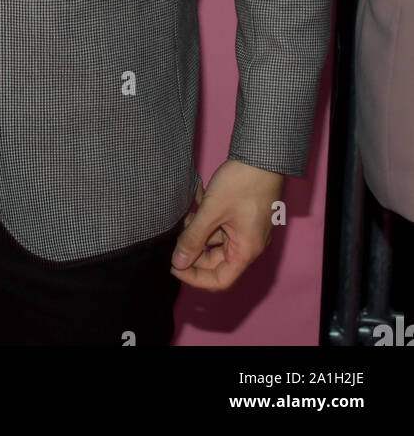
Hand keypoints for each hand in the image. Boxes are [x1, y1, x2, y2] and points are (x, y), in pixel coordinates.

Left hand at [170, 159, 283, 290]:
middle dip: (193, 249)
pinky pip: (221, 224)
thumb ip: (193, 238)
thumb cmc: (242, 183)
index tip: (174, 266)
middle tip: (176, 235)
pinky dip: (206, 217)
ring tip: (186, 213)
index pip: (219, 280)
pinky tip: (196, 199)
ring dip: (198, 229)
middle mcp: (248, 244)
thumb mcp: (212, 211)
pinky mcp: (242, 215)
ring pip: (216, 240)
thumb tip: (178, 263)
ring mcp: (246, 229)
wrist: (262, 155)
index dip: (194, 278)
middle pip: (216, 260)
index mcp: (245, 250)